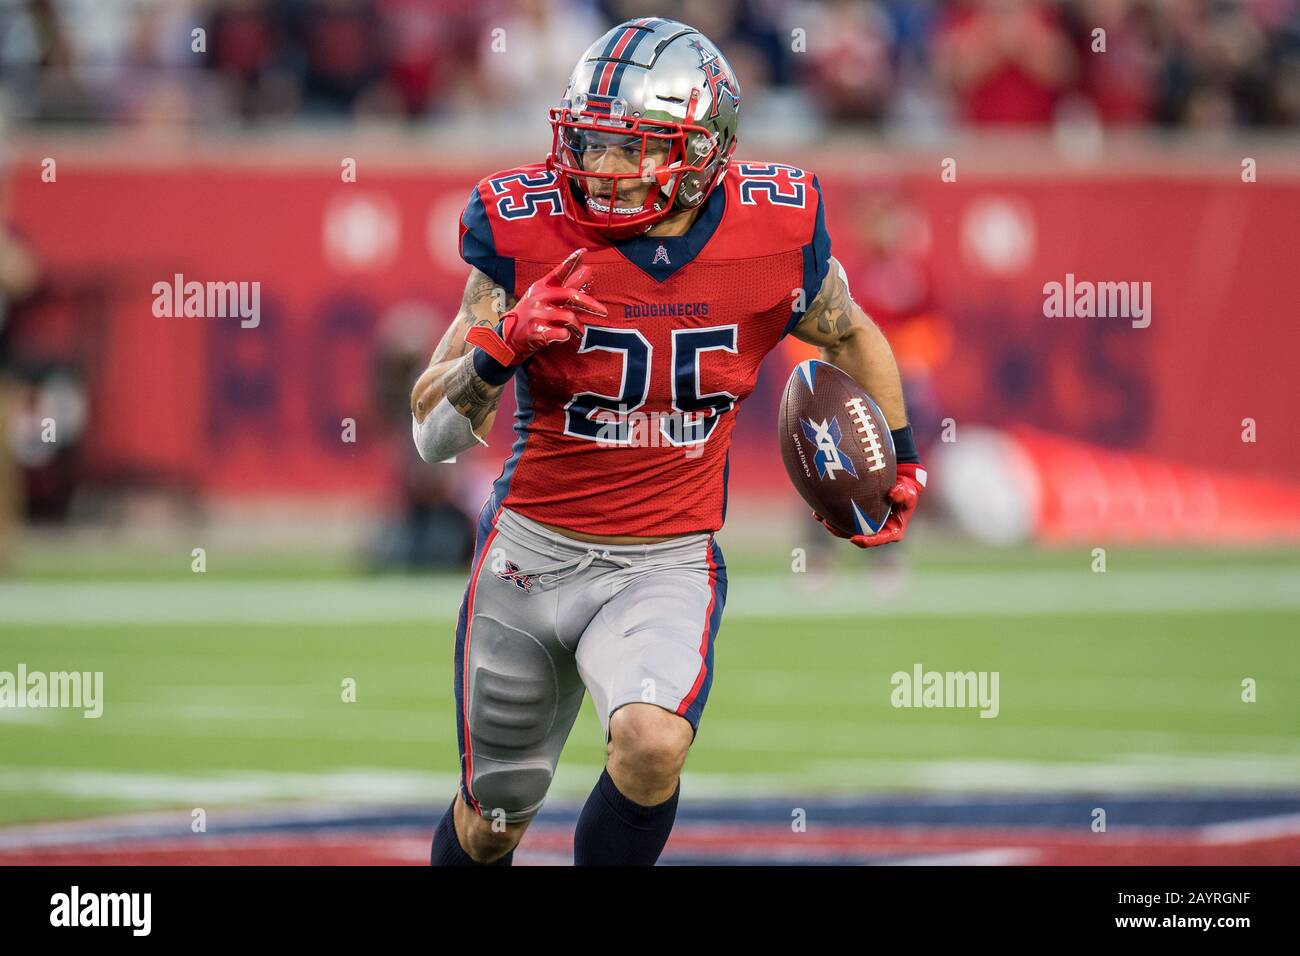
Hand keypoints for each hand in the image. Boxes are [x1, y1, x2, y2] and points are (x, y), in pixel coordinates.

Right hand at [466, 248, 605, 365]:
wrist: (510, 335)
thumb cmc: (534, 312)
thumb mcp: (547, 295)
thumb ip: (568, 284)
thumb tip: (588, 270)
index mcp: (543, 286)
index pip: (559, 272)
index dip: (572, 262)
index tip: (583, 252)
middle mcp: (540, 297)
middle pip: (570, 296)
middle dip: (590, 304)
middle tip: (604, 312)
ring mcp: (537, 314)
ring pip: (569, 317)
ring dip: (577, 327)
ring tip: (576, 331)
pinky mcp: (537, 331)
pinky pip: (561, 333)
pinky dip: (566, 336)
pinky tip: (563, 336)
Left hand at [813, 462, 926, 547]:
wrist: (899, 481)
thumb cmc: (906, 489)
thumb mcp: (909, 491)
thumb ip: (903, 494)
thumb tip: (892, 494)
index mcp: (892, 530)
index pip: (879, 539)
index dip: (867, 541)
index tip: (854, 538)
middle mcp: (877, 531)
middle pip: (858, 536)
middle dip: (842, 533)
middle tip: (830, 525)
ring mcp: (865, 524)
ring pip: (847, 529)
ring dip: (833, 526)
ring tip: (821, 518)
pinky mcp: (856, 516)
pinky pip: (841, 519)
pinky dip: (830, 516)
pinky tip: (817, 512)